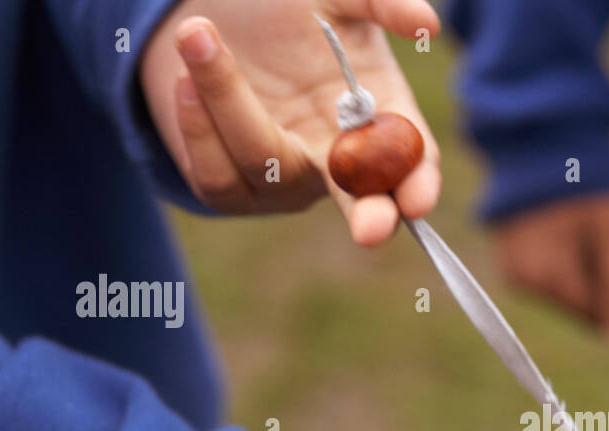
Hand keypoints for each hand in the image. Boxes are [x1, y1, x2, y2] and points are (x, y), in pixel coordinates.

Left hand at [139, 0, 440, 245]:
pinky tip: (183, 80)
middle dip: (370, 218)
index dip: (418, 183)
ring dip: (229, 104)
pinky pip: (218, 178)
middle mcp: (336, 157)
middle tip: (371, 230)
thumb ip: (381, 3)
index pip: (411, 162)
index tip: (416, 197)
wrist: (209, 12)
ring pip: (268, 169)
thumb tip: (425, 23)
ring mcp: (285, 179)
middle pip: (362, 204)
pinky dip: (199, 127)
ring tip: (197, 34)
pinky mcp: (232, 188)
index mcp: (376, 114)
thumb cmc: (284, 6)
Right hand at [496, 195, 608, 354]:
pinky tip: (566, 220)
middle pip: (580, 302)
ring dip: (584, 262)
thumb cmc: (586, 181)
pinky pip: (552, 272)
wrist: (547, 134)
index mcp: (543, 277)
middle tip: (597, 227)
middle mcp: (520, 280)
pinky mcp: (512, 255)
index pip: (596, 314)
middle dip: (599, 273)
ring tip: (580, 219)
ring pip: (568, 288)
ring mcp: (512, 268)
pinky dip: (568, 253)